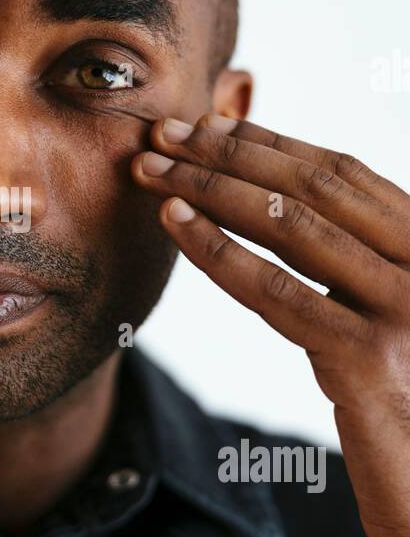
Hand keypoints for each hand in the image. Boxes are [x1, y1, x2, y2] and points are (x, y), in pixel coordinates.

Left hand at [130, 113, 409, 536]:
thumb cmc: (408, 411)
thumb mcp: (388, 321)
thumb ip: (352, 269)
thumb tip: (280, 217)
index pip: (342, 173)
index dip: (267, 143)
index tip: (204, 125)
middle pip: (314, 188)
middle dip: (230, 154)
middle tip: (163, 133)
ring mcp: (406, 308)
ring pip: (293, 228)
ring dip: (211, 190)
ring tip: (153, 171)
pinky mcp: (370, 358)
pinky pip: (279, 292)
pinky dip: (219, 252)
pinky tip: (176, 227)